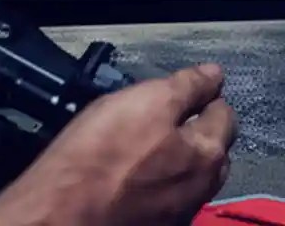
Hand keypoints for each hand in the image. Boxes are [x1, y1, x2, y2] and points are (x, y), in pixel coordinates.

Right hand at [0, 64, 237, 225]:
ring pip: (189, 176)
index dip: (205, 94)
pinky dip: (158, 181)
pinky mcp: (152, 224)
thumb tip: (214, 74)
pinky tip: (134, 175)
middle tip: (166, 116)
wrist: (61, 214)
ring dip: (179, 158)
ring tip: (147, 145)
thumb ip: (187, 87)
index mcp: (208, 156)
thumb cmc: (101, 156)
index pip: (223, 113)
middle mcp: (201, 189)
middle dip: (199, 130)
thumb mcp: (145, 101)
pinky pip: (165, 195)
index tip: (187, 87)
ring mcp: (177, 213)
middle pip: (213, 150)